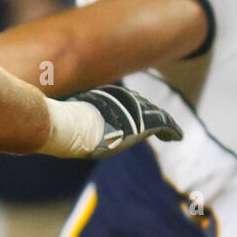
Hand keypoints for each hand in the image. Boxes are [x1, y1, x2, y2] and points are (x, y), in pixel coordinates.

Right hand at [67, 84, 182, 157]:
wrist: (79, 127)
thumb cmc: (69, 124)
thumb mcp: (71, 119)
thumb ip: (74, 120)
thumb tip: (59, 124)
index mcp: (108, 98)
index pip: (124, 102)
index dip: (132, 109)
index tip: (134, 116)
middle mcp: (125, 101)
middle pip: (143, 107)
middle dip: (151, 114)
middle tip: (159, 126)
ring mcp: (138, 111)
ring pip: (156, 115)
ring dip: (164, 124)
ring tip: (171, 134)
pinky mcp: (149, 123)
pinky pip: (166, 125)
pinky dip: (173, 131)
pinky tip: (177, 137)